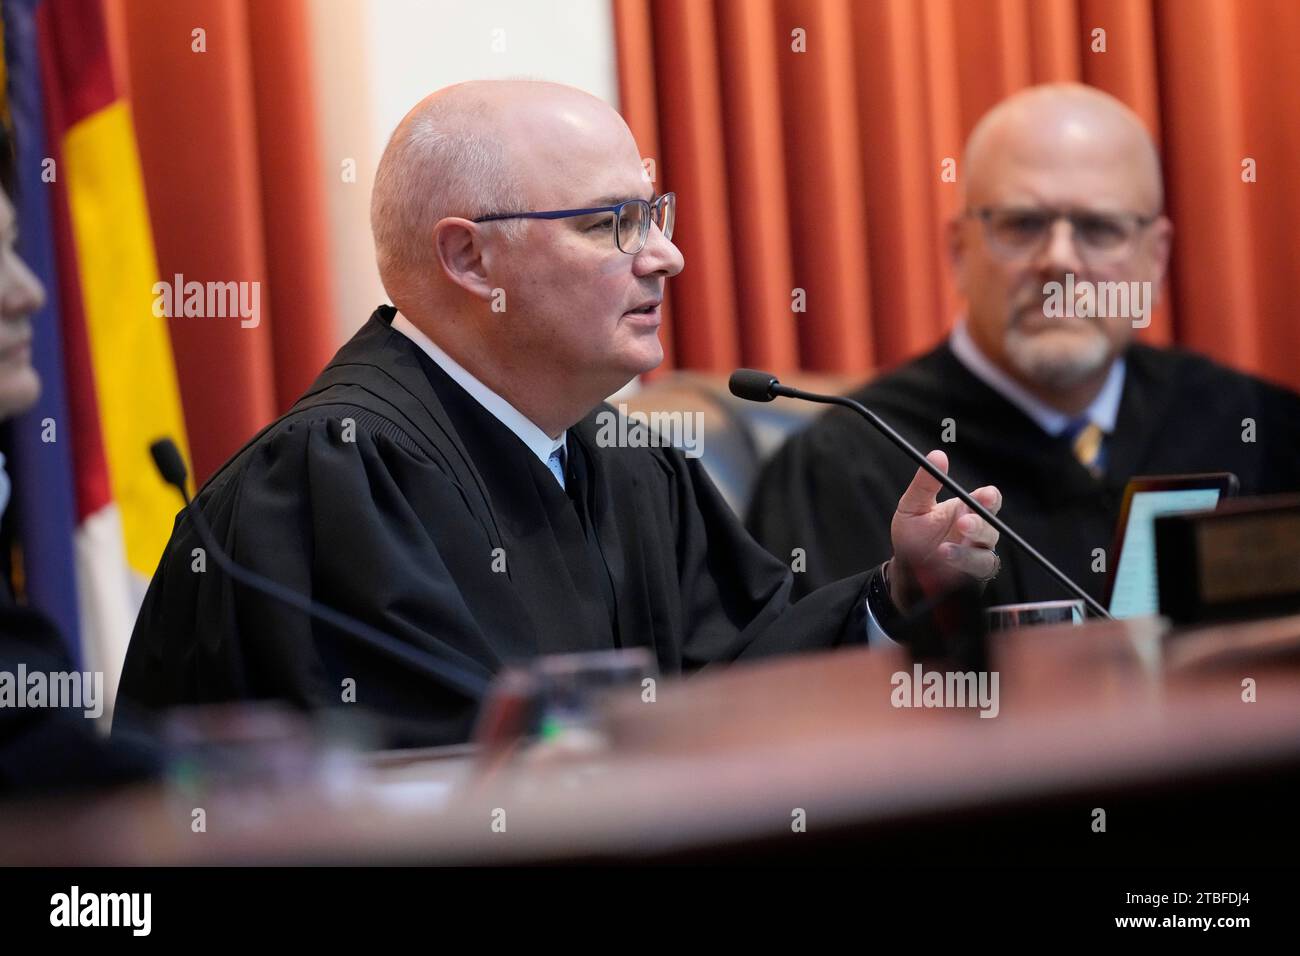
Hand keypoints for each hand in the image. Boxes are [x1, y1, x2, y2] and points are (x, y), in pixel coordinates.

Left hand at [888, 450, 1001, 610]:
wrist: (905, 568)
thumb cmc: (913, 535)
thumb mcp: (912, 507)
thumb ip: (925, 484)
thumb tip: (938, 455)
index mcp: (966, 510)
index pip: (988, 500)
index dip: (989, 498)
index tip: (983, 496)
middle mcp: (976, 532)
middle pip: (991, 526)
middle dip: (980, 524)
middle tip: (963, 522)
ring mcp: (976, 555)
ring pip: (985, 553)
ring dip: (968, 551)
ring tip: (944, 550)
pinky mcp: (972, 576)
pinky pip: (977, 573)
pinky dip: (963, 567)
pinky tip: (946, 561)